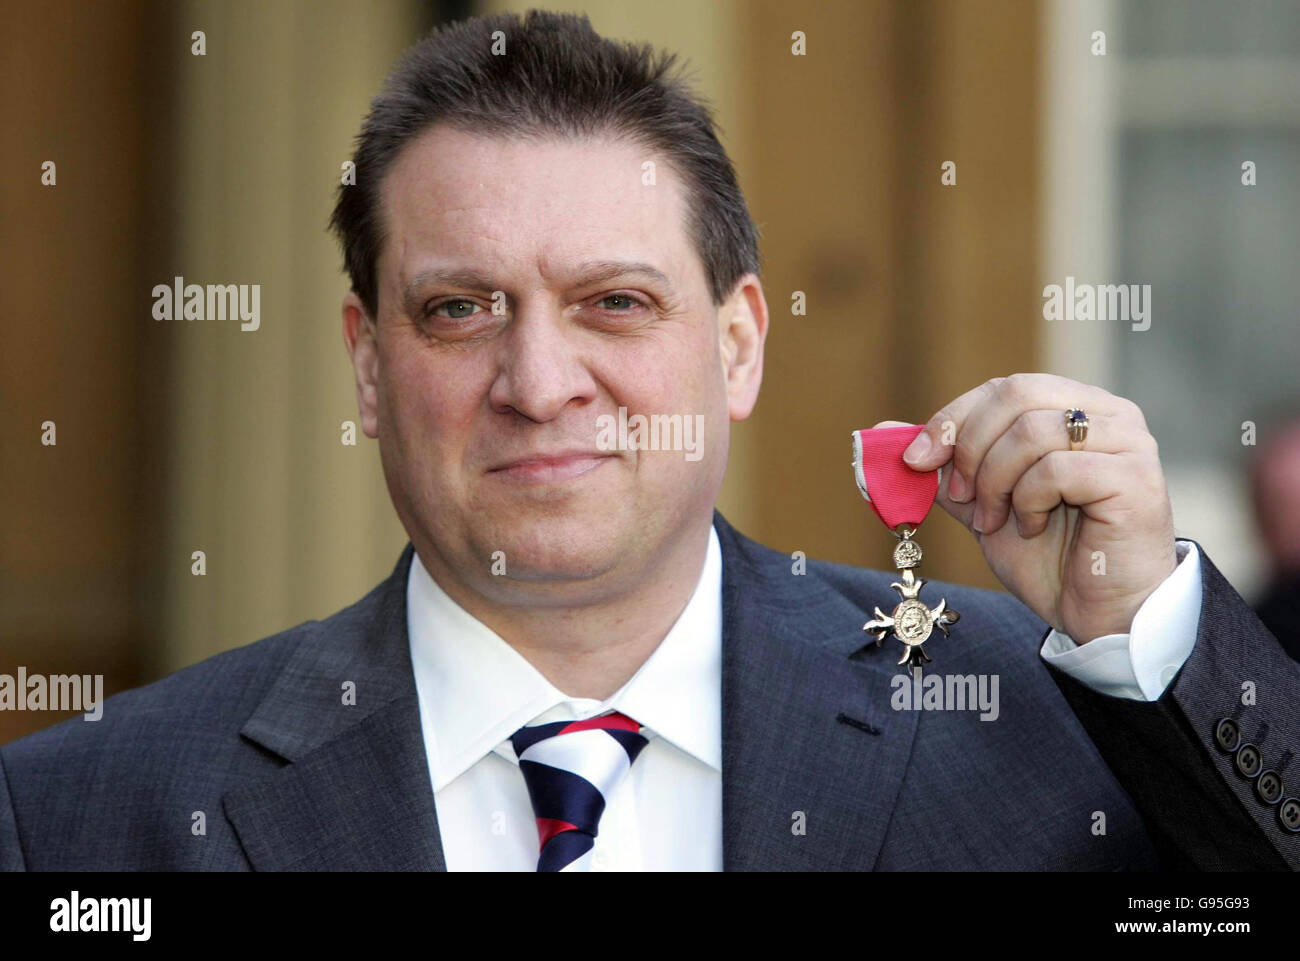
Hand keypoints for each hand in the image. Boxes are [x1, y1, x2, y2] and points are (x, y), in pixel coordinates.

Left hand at [887, 373, 1177, 642]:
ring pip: (1033, 431)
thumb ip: (944, 468)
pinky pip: (1058, 468)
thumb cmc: (1047, 556)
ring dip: (996, 483)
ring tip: (996, 521)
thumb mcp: (981, 503)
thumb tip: (881, 434)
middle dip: (970, 448)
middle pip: (1016, 394)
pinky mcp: (1135, 477)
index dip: (953, 419)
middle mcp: (1108, 413)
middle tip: (960, 497)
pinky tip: (1033, 528)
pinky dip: (1029, 501)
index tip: (916, 461)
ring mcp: (1128, 442)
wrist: (1096, 615)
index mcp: (1075, 407)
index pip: (1003, 387)